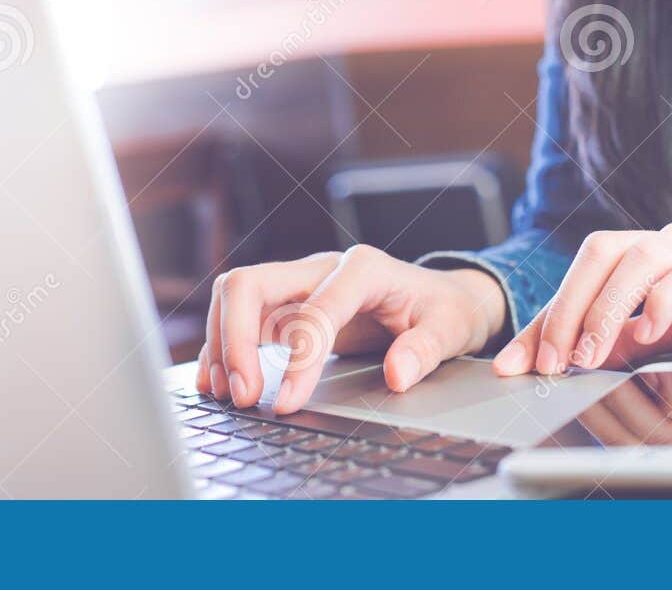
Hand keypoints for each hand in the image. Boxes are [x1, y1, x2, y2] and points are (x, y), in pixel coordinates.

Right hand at [196, 245, 505, 413]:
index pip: (315, 311)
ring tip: (228, 395)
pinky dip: (225, 347)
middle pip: (251, 284)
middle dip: (234, 340)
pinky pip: (241, 316)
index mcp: (364, 269)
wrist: (444, 297)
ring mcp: (300, 284)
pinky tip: (221, 382)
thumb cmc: (445, 310)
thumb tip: (398, 375)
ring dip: (222, 345)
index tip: (287, 403)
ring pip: (236, 297)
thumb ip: (426, 349)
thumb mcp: (450, 328)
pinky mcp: (288, 305)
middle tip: (243, 396)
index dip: (297, 360)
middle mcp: (322, 268)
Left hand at [492, 223, 671, 375]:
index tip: (513, 362)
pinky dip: (660, 301)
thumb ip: (634, 336)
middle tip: (545, 362)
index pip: (584, 277)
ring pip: (633, 259)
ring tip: (587, 356)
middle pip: (597, 253)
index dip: (545, 319)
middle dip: (563, 309)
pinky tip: (649, 334)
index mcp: (653, 257)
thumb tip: (581, 355)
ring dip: (602, 310)